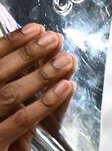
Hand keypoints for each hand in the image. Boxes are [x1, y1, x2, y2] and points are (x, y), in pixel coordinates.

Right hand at [0, 23, 76, 150]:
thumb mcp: (3, 110)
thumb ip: (13, 82)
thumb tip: (44, 48)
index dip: (12, 42)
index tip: (37, 28)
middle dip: (28, 54)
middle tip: (54, 39)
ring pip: (10, 96)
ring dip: (41, 75)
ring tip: (66, 61)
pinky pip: (20, 122)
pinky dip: (44, 103)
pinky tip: (65, 89)